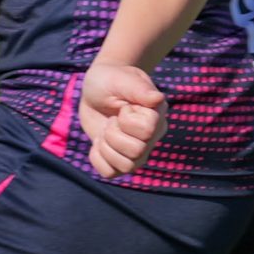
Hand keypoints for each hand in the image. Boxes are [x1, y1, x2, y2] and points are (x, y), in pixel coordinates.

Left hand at [78, 61, 166, 180]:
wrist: (96, 89)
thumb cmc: (110, 80)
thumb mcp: (121, 79)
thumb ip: (139, 89)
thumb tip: (157, 99)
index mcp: (157, 116)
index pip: (147, 131)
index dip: (126, 120)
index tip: (123, 107)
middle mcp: (152, 137)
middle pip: (136, 152)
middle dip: (113, 134)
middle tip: (111, 120)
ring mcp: (137, 152)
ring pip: (126, 167)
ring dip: (106, 147)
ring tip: (106, 131)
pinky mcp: (119, 160)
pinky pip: (110, 173)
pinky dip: (97, 159)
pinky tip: (98, 143)